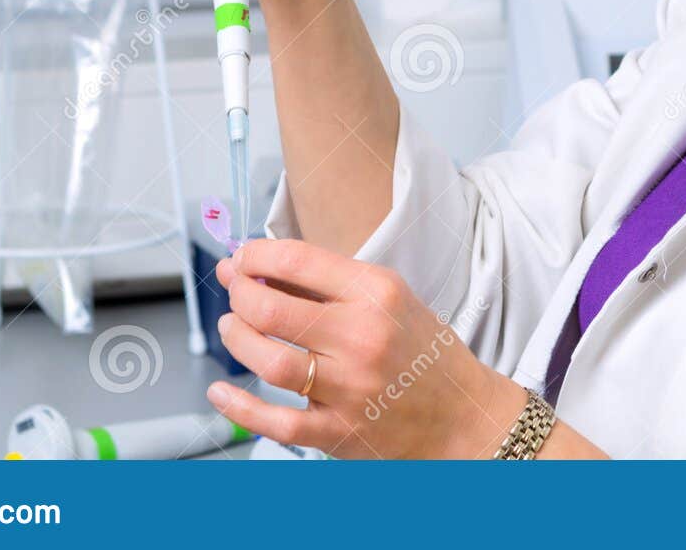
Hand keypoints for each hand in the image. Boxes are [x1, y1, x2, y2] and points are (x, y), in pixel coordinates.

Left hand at [206, 239, 527, 458]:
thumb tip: (259, 267)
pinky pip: (275, 420)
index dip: (256, 254)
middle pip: (271, 308)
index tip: (244, 257)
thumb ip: (329, 283)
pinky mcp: (339, 431)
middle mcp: (362, 337)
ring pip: (267, 360)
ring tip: (232, 327)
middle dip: (239, 294)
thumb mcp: (391, 299)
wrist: (463, 417)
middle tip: (235, 290)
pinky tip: (221, 392)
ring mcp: (349, 387)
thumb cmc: (424, 353)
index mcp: (377, 293)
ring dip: (236, 339)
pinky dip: (239, 407)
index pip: (298, 259)